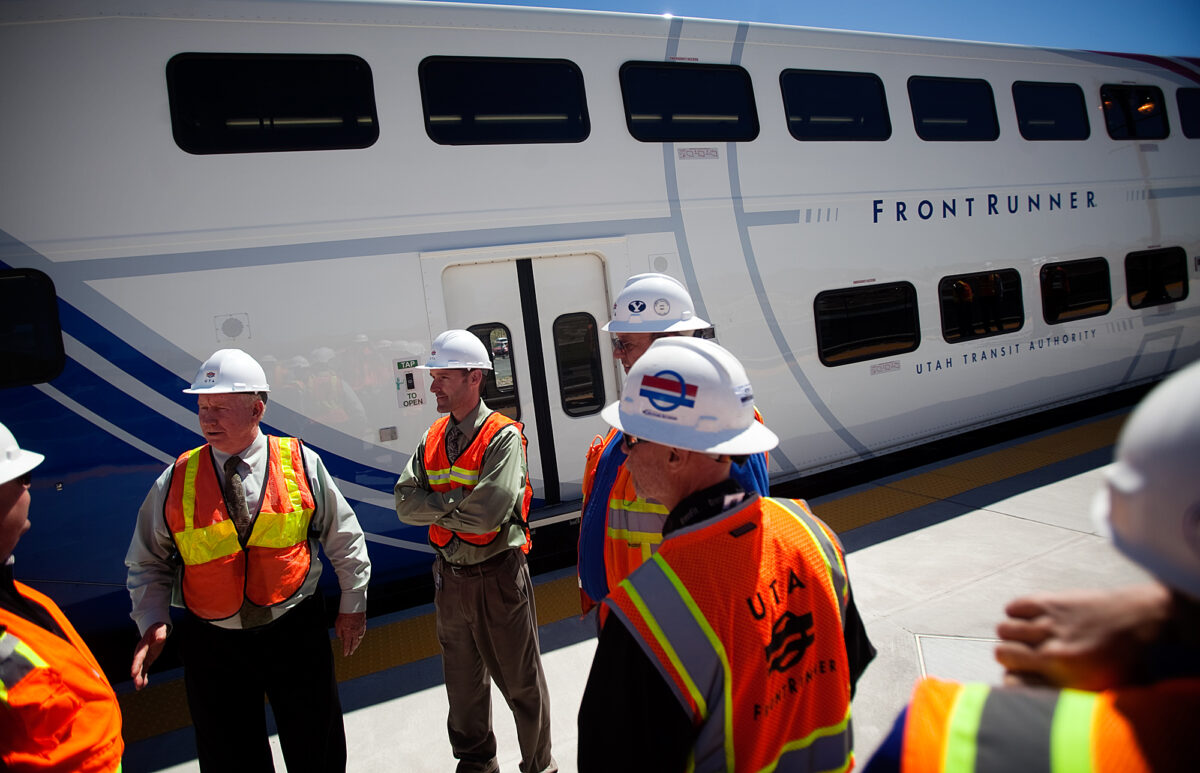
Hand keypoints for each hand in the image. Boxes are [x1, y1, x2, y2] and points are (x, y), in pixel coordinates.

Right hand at [131, 623, 167, 689]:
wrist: (155, 630)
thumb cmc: (157, 629)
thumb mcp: (160, 629)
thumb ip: (160, 634)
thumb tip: (160, 638)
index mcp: (143, 645)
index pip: (139, 656)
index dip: (136, 665)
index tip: (133, 673)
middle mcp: (140, 652)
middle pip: (138, 665)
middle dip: (136, 675)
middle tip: (136, 683)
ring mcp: (143, 657)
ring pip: (140, 669)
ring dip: (139, 678)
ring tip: (139, 687)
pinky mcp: (147, 660)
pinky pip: (144, 670)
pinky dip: (143, 677)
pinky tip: (142, 686)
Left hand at [335, 612, 366, 656]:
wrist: (354, 607)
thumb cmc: (345, 615)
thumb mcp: (338, 624)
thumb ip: (339, 633)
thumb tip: (341, 638)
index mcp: (348, 633)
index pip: (347, 645)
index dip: (346, 650)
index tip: (345, 654)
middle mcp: (355, 633)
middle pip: (354, 644)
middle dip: (352, 649)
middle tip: (351, 653)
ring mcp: (360, 629)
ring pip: (359, 639)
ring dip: (357, 645)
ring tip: (355, 648)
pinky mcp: (363, 625)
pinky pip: (362, 634)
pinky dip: (360, 637)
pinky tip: (360, 638)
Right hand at [994, 583, 1170, 689]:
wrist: (1143, 620)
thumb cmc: (1129, 659)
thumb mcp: (1105, 691)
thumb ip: (1073, 698)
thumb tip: (1042, 704)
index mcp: (1066, 680)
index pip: (1013, 684)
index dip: (1014, 681)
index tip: (1021, 677)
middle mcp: (1053, 653)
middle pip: (1002, 654)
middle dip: (1010, 656)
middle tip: (1025, 655)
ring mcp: (1050, 625)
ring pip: (1004, 629)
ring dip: (1013, 633)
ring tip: (1029, 636)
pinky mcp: (1051, 603)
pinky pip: (1014, 607)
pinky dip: (1017, 612)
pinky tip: (1032, 618)